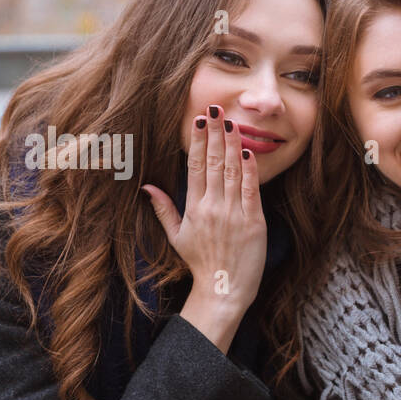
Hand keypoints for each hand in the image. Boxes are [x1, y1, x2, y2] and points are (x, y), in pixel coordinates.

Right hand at [141, 105, 266, 351]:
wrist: (223, 290)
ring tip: (231, 122)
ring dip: (231, 145)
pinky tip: (247, 152)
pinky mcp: (254, 223)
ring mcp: (233, 215)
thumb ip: (163, 209)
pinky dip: (249, 172)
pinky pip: (250, 192)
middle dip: (214, 134)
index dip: (196, 141)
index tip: (198, 120)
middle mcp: (212, 208)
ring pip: (231, 173)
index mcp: (193, 208)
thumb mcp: (176, 236)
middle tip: (215, 108)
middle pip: (212, 163)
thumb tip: (146, 187)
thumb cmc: (200, 263)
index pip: (194, 166)